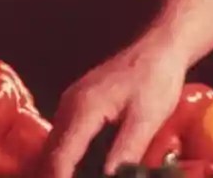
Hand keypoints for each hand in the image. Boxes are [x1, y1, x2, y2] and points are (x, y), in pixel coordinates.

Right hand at [38, 39, 189, 177]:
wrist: (161, 48)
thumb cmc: (157, 79)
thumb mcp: (148, 118)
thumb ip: (127, 149)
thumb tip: (109, 177)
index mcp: (83, 109)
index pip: (61, 156)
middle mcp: (69, 106)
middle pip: (51, 152)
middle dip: (57, 174)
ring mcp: (71, 103)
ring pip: (55, 145)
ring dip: (60, 166)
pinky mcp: (78, 104)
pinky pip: (64, 136)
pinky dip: (67, 155)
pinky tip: (79, 168)